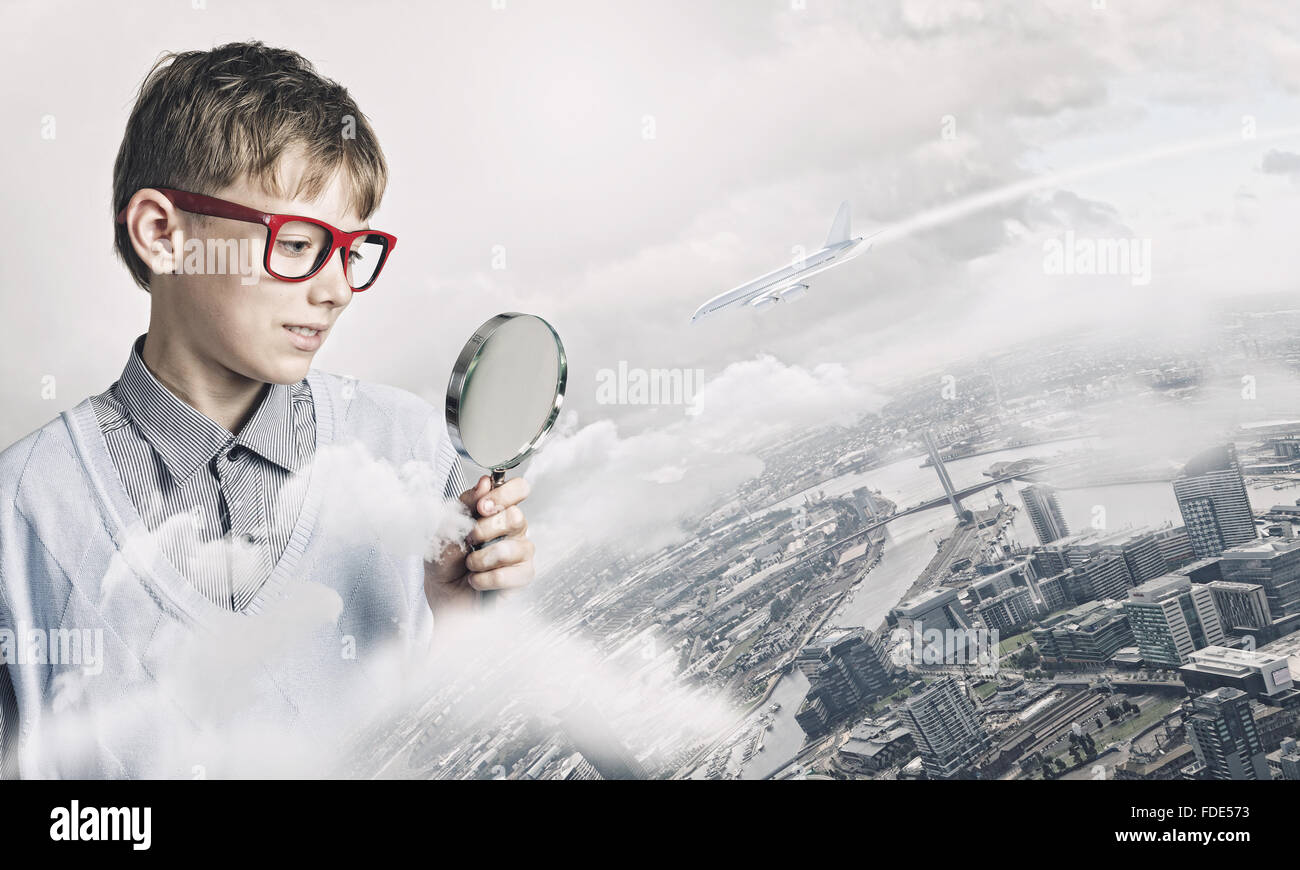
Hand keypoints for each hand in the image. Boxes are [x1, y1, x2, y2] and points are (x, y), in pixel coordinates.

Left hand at [424, 474, 534, 616]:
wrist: (442, 597)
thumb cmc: (445, 563)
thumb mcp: (446, 528)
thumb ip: (466, 503)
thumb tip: (485, 482)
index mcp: (497, 511)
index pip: (518, 489)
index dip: (503, 494)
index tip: (482, 507)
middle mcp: (513, 529)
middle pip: (517, 516)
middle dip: (485, 529)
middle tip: (470, 540)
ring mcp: (521, 552)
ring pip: (512, 547)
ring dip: (481, 559)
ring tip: (470, 565)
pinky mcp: (523, 576)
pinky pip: (510, 574)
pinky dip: (485, 579)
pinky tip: (476, 581)